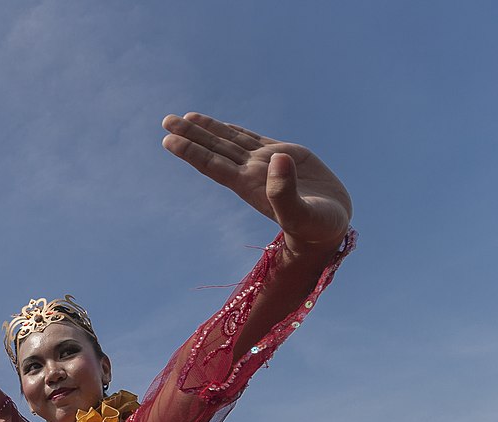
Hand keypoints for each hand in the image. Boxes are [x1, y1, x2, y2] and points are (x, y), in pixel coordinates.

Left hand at [162, 113, 350, 253]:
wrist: (331, 226)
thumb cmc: (315, 227)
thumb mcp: (300, 215)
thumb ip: (285, 192)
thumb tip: (277, 157)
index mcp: (249, 185)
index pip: (212, 165)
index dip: (190, 152)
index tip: (168, 140)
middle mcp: (252, 172)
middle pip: (214, 149)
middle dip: (190, 135)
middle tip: (166, 120)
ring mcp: (266, 163)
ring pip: (230, 141)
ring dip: (207, 129)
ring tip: (184, 118)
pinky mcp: (285, 156)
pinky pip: (254, 140)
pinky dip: (235, 131)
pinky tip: (222, 126)